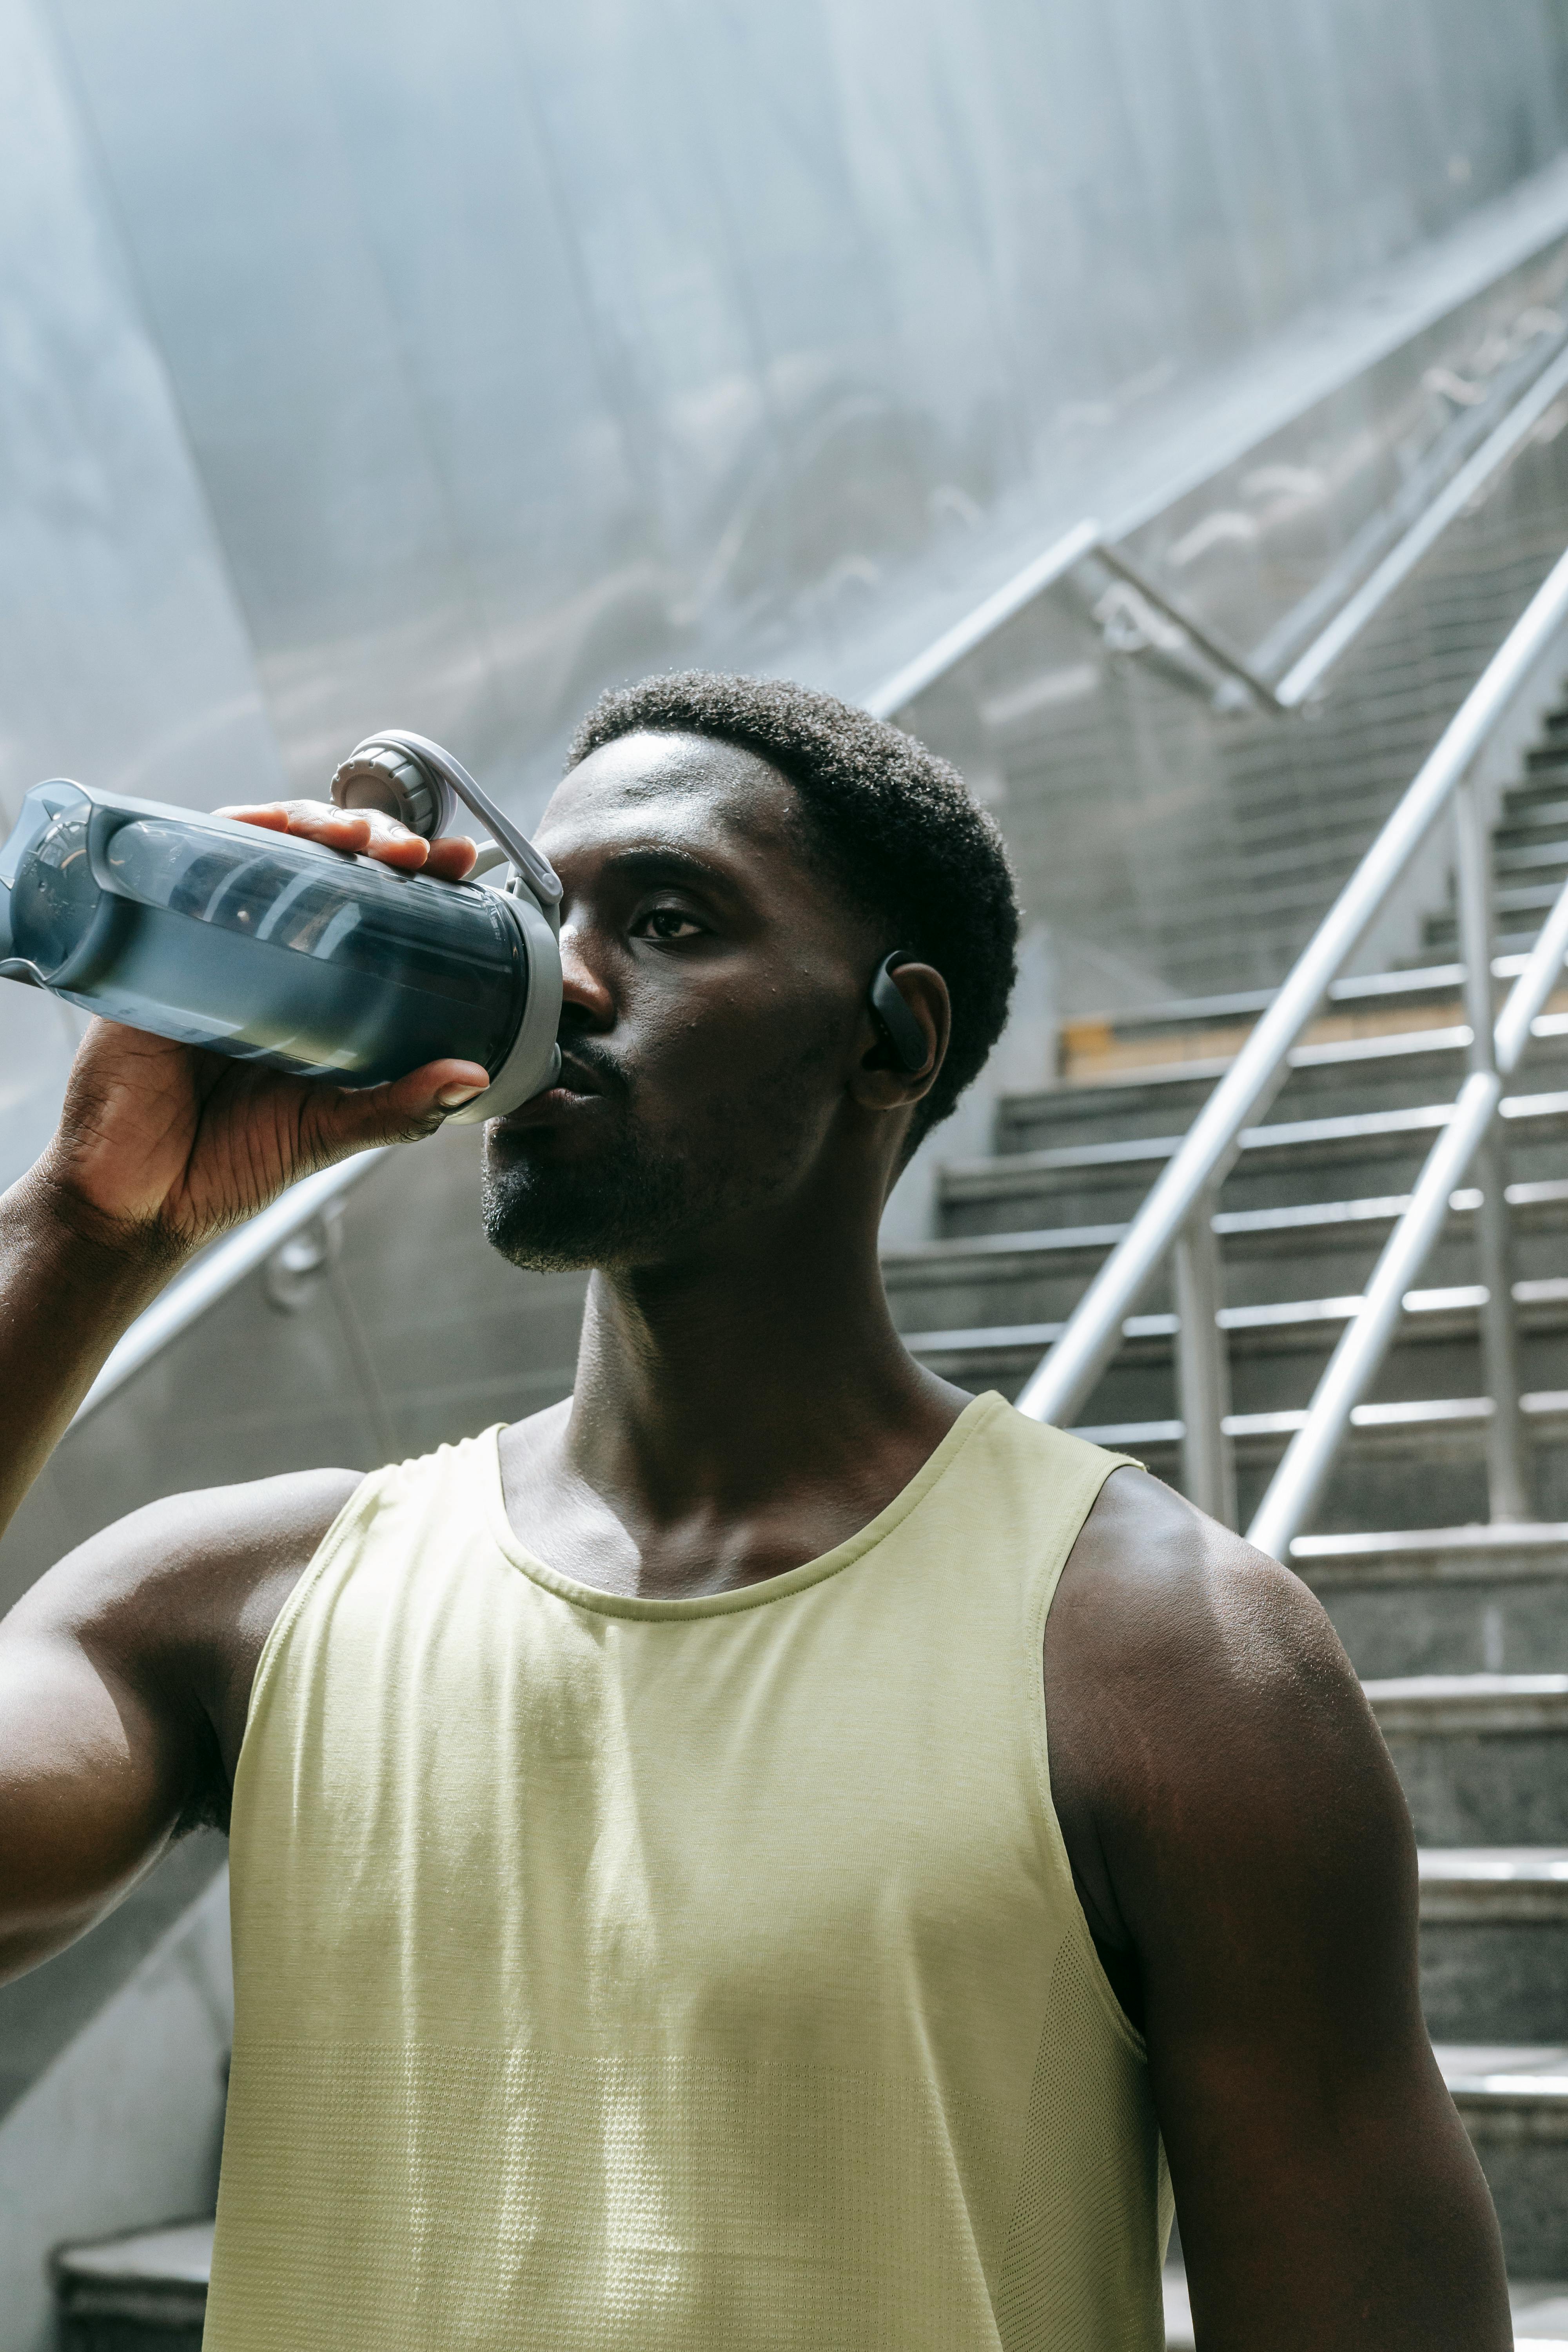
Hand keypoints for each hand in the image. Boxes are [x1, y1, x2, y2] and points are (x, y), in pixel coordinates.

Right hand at [34, 800, 488, 1259]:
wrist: (136, 1202)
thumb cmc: (225, 1164)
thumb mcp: (328, 1130)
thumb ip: (399, 1108)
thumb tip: (473, 1075)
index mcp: (309, 989)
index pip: (369, 907)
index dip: (415, 876)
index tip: (460, 866)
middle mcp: (261, 955)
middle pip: (319, 861)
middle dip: (375, 836)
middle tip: (420, 853)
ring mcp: (205, 944)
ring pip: (260, 849)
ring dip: (312, 823)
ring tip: (359, 838)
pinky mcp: (150, 947)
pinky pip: (184, 868)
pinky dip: (227, 835)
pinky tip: (267, 831)